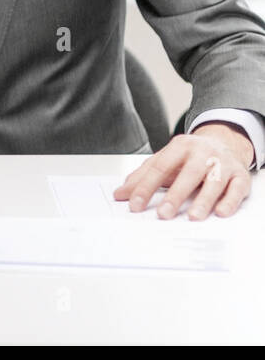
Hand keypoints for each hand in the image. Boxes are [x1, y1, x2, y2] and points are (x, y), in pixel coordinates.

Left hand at [113, 124, 253, 220]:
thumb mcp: (165, 160)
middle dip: (175, 195)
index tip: (135, 204)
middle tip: (163, 214)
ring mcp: (223, 164)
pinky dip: (230, 201)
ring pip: (214, 182)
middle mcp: (203, 153)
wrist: (223, 142)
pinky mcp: (240, 175)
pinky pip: (237, 188)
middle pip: (188, 174)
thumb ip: (142, 176)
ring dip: (204, 200)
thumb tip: (120, 194)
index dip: (146, 187)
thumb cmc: (189, 156)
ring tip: (193, 217)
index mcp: (180, 146)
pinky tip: (220, 212)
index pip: (160, 167)